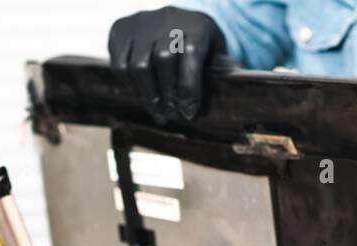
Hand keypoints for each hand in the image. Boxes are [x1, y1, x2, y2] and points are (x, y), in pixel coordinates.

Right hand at [108, 5, 225, 120]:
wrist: (174, 18)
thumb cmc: (198, 42)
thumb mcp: (215, 51)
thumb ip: (222, 71)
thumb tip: (236, 92)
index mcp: (195, 25)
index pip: (192, 55)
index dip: (189, 88)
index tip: (188, 113)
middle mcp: (167, 20)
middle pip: (163, 61)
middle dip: (167, 95)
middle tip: (172, 115)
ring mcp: (141, 23)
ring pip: (139, 66)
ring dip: (148, 95)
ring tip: (158, 111)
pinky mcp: (121, 31)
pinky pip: (120, 65)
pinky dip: (130, 84)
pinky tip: (142, 92)